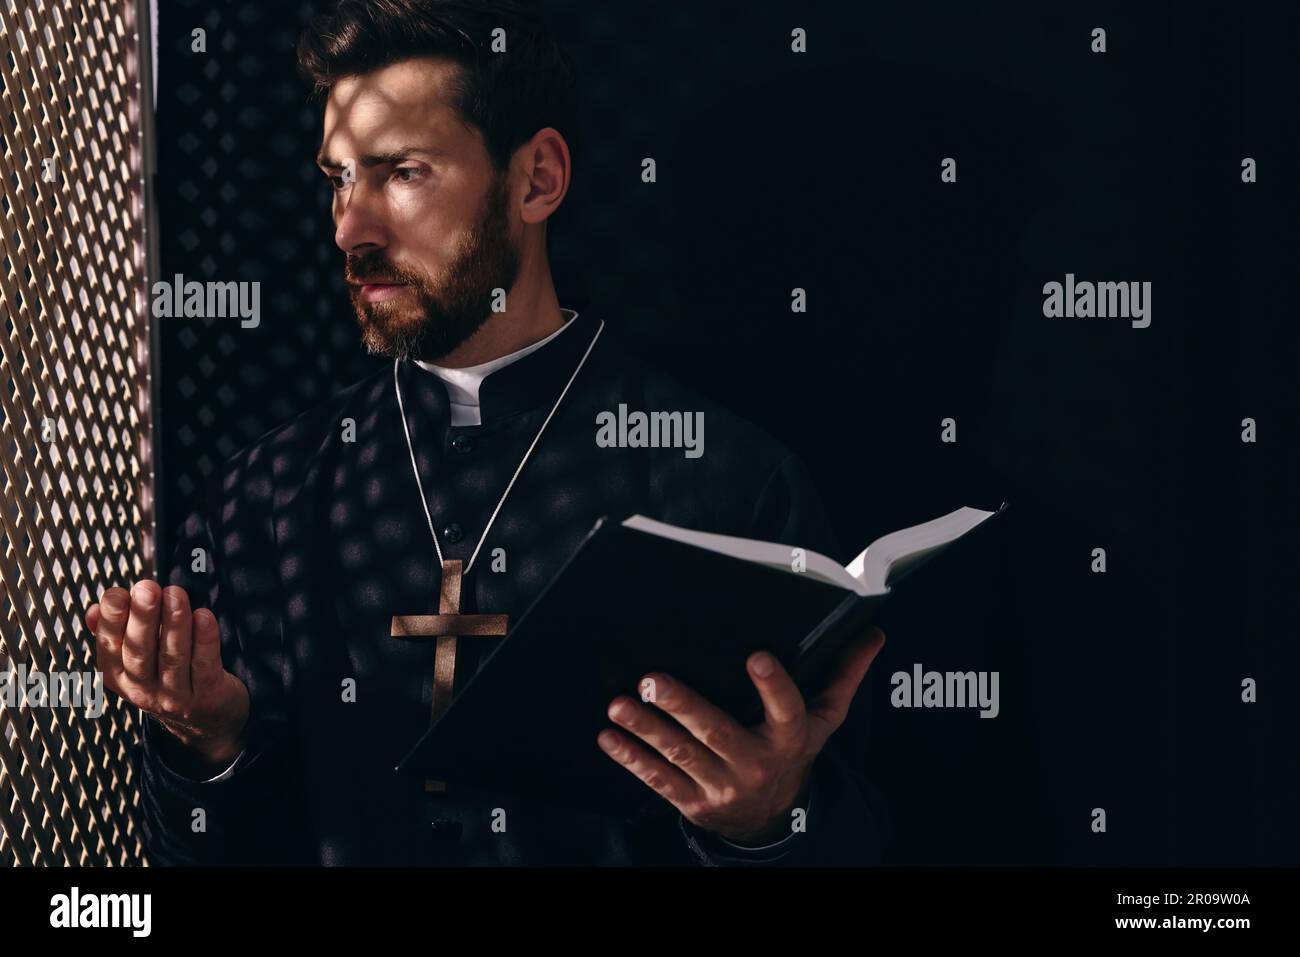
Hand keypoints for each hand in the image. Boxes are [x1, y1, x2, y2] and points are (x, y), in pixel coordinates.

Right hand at [87, 581, 249, 774]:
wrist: (205, 719)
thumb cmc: (167, 675)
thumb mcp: (134, 661)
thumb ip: (116, 633)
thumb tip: (93, 611)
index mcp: (119, 676)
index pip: (110, 647)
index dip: (112, 620)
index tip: (117, 593)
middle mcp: (142, 689)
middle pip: (140, 652)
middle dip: (142, 618)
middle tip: (147, 588)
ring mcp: (175, 696)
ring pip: (172, 657)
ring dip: (173, 623)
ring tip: (175, 594)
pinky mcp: (207, 695)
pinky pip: (204, 665)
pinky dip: (204, 640)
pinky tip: (204, 616)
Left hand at [597, 626, 885, 844]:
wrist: (775, 818)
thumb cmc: (793, 751)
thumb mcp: (824, 718)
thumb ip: (844, 674)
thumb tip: (872, 633)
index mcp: (789, 737)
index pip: (787, 709)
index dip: (773, 685)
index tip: (756, 656)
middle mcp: (756, 763)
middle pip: (717, 732)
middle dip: (682, 706)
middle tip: (651, 679)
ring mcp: (723, 786)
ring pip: (681, 755)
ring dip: (647, 731)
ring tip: (619, 705)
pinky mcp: (695, 804)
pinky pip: (660, 781)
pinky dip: (633, 759)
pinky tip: (610, 739)